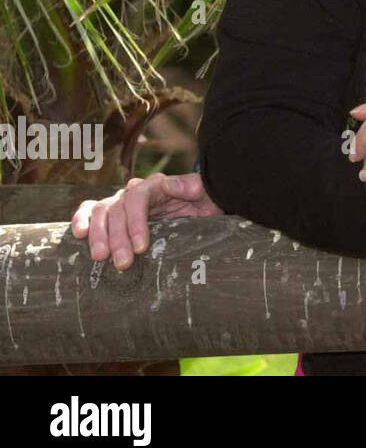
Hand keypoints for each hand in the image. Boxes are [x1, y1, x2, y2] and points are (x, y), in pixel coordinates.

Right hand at [69, 173, 222, 270]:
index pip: (138, 198)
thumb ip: (190, 187)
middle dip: (117, 238)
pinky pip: (91, 212)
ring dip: (98, 236)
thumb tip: (168, 184)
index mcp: (156, 185)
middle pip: (117, 209)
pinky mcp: (114, 214)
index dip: (136, 222)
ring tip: (100, 258)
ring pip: (101, 212)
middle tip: (122, 263)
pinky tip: (77, 235)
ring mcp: (122, 202)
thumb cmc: (204, 201)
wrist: (202, 208)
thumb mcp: (205, 193)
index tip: (141, 248)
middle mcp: (135, 191)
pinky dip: (81, 220)